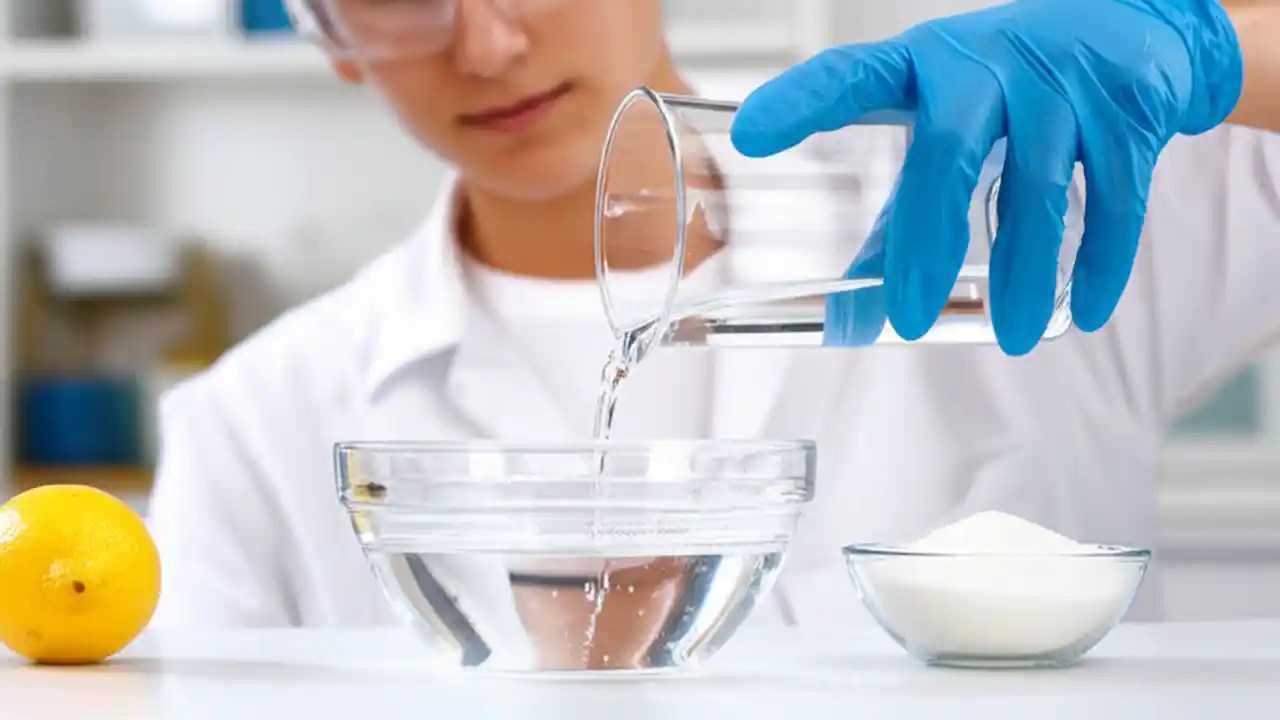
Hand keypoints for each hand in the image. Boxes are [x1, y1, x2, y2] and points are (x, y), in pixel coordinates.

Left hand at [733, 0, 1242, 354]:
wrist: (1137, 27)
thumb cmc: (1010, 92)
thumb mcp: (945, 134)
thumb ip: (897, 224)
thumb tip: (850, 325)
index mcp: (921, 67)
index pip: (850, 77)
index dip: (801, 103)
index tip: (750, 135)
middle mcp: (985, 63)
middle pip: (946, 151)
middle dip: (927, 240)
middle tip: (910, 318)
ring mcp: (1060, 81)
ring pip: (1039, 186)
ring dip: (1026, 273)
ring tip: (1012, 337)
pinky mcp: (1127, 107)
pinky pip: (1116, 197)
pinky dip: (1100, 261)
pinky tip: (1083, 312)